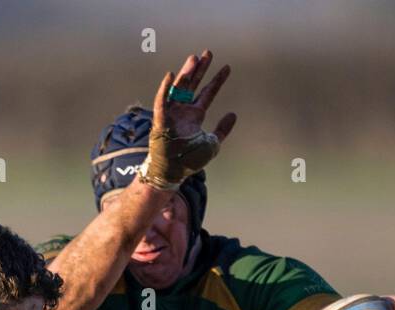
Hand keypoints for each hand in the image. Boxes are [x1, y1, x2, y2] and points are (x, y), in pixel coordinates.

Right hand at [145, 50, 236, 187]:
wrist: (174, 172)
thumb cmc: (190, 160)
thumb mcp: (212, 144)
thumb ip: (222, 129)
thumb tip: (233, 114)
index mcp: (195, 115)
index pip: (207, 93)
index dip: (217, 80)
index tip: (227, 67)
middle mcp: (183, 111)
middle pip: (192, 85)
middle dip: (200, 69)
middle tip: (208, 53)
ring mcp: (171, 113)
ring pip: (179, 88)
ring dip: (186, 73)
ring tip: (194, 59)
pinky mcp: (161, 120)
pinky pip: (161, 101)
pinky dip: (165, 89)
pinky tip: (171, 75)